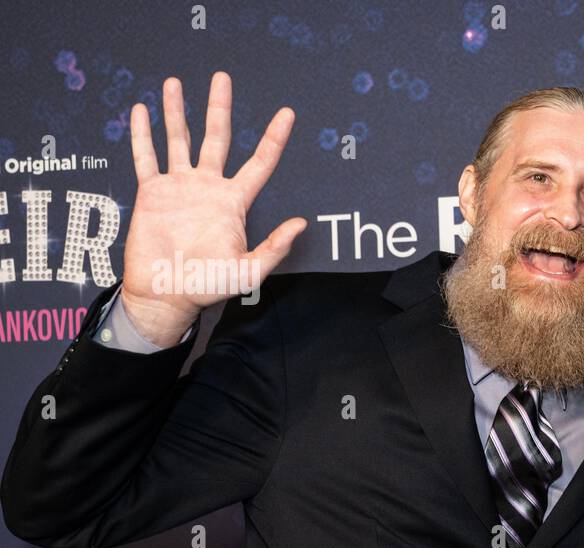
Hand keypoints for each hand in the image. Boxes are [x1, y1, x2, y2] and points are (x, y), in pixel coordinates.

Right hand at [120, 72, 306, 345]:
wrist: (166, 295)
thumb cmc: (209, 287)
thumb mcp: (249, 272)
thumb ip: (275, 248)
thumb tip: (302, 224)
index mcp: (234, 202)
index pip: (260, 162)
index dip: (274, 138)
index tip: (287, 113)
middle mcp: (208, 188)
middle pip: (217, 138)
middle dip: (219, 107)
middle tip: (222, 77)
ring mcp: (179, 187)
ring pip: (179, 140)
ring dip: (177, 111)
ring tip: (175, 82)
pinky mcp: (152, 193)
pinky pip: (146, 158)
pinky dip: (142, 134)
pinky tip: (141, 110)